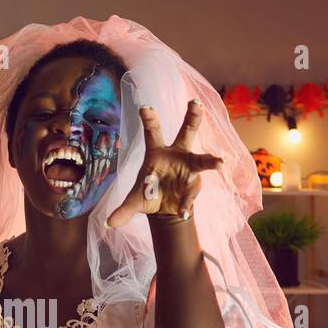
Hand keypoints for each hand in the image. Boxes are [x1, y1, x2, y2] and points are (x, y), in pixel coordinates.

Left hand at [106, 99, 221, 227]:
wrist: (164, 209)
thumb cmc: (149, 194)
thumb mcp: (135, 202)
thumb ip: (123, 211)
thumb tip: (107, 224)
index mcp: (157, 152)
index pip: (153, 131)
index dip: (149, 119)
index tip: (145, 108)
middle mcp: (176, 154)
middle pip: (187, 132)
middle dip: (193, 117)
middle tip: (195, 103)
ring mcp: (189, 167)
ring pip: (203, 159)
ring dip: (212, 161)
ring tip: (220, 163)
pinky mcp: (195, 183)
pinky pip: (192, 192)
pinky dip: (186, 203)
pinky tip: (181, 211)